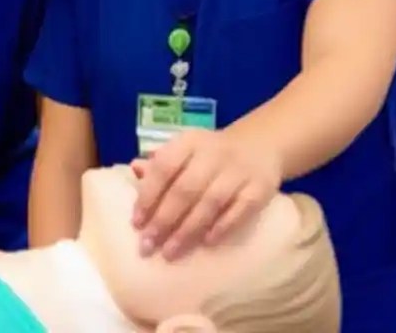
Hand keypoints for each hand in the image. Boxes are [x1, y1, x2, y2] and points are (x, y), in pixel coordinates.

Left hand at [130, 129, 280, 260]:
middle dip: (164, 220)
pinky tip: (206, 244)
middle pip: (185, 189)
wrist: (260, 144)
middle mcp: (214, 153)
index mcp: (189, 141)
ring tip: (170, 253)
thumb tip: (134, 169)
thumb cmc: (210, 154)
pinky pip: (241, 210)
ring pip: (210, 203)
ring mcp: (239, 171)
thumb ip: (161, 163)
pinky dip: (222, 227)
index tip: (136, 223)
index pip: (164, 167)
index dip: (148, 196)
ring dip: (188, 231)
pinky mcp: (261, 187)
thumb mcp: (185, 150)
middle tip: (148, 246)